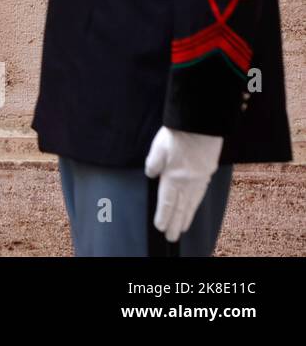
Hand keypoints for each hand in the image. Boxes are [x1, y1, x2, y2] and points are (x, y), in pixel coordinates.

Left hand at [144, 126, 223, 242]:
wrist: (201, 123)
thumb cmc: (178, 133)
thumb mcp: (158, 147)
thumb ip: (153, 163)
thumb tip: (151, 175)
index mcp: (174, 176)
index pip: (167, 201)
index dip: (164, 215)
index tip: (160, 227)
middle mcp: (188, 181)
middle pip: (181, 207)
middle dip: (175, 223)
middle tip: (171, 236)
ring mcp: (200, 178)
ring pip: (192, 203)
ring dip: (187, 217)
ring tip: (182, 228)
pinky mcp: (208, 172)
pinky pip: (200, 194)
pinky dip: (196, 205)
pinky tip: (193, 208)